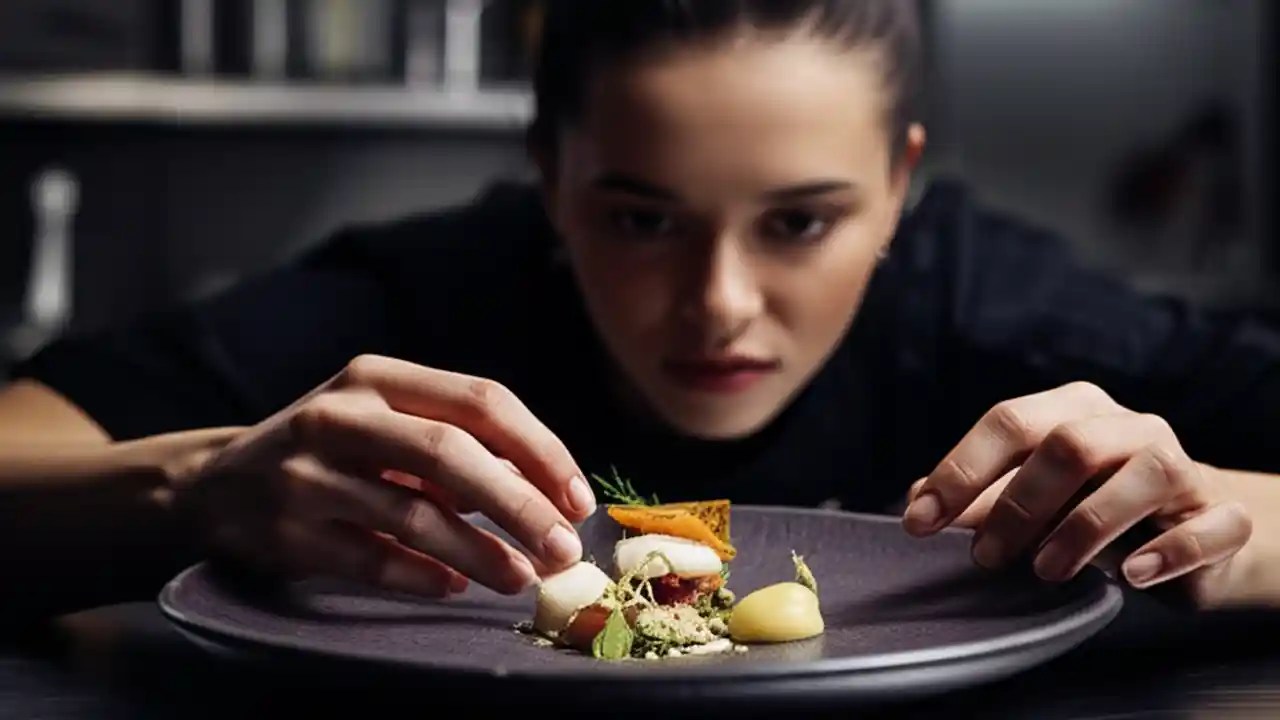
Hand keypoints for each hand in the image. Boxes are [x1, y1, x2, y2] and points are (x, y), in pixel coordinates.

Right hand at [167, 354, 595, 597]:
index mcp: (378, 377)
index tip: (577, 498)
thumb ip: (458, 445)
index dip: (540, 450)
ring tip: (520, 577)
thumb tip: (550, 496)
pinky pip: (369, 558)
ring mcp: (306, 474)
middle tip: (562, 549)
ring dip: (479, 551)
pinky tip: (454, 586)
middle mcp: (340, 416)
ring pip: (412, 514)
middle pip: (450, 455)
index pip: (481, 401)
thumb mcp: (386, 423)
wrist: (214, 484)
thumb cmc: (332, 452)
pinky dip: (420, 575)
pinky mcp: (286, 531)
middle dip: (519, 505)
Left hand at [901, 381, 1252, 606]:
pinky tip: (1131, 575)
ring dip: (1083, 528)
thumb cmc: (1095, 507)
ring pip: (1141, 476)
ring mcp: (1183, 466)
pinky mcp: (1225, 516)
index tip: (921, 520)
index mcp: (1074, 409)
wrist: (1192, 531)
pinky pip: (1206, 526)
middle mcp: (1130, 426)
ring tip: (1045, 570)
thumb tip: (914, 501)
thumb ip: (976, 497)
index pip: (1010, 422)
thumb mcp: (1031, 499)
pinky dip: (1167, 552)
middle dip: (1017, 503)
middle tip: (984, 557)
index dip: (960, 470)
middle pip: (1068, 445)